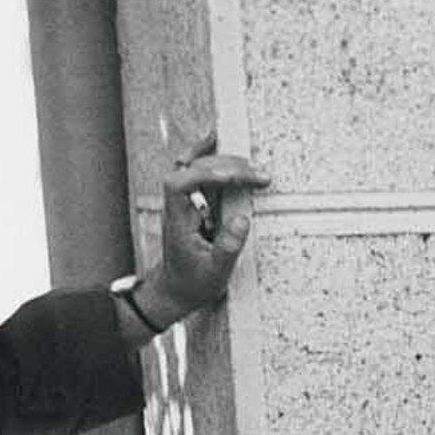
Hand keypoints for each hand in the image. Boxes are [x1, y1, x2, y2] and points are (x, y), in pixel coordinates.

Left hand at [137, 132, 271, 329]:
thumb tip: (242, 220)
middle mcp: (178, 204)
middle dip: (228, 167)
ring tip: (251, 162)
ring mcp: (185, 201)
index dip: (206, 173)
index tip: (235, 178)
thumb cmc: (191, 283)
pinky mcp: (195, 203)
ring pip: (196, 166)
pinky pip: (200, 173)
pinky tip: (220, 143)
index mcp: (177, 219)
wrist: (175, 290)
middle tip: (259, 176)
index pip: (181, 182)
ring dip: (224, 160)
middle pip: (193, 168)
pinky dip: (211, 158)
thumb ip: (227, 248)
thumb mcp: (214, 273)